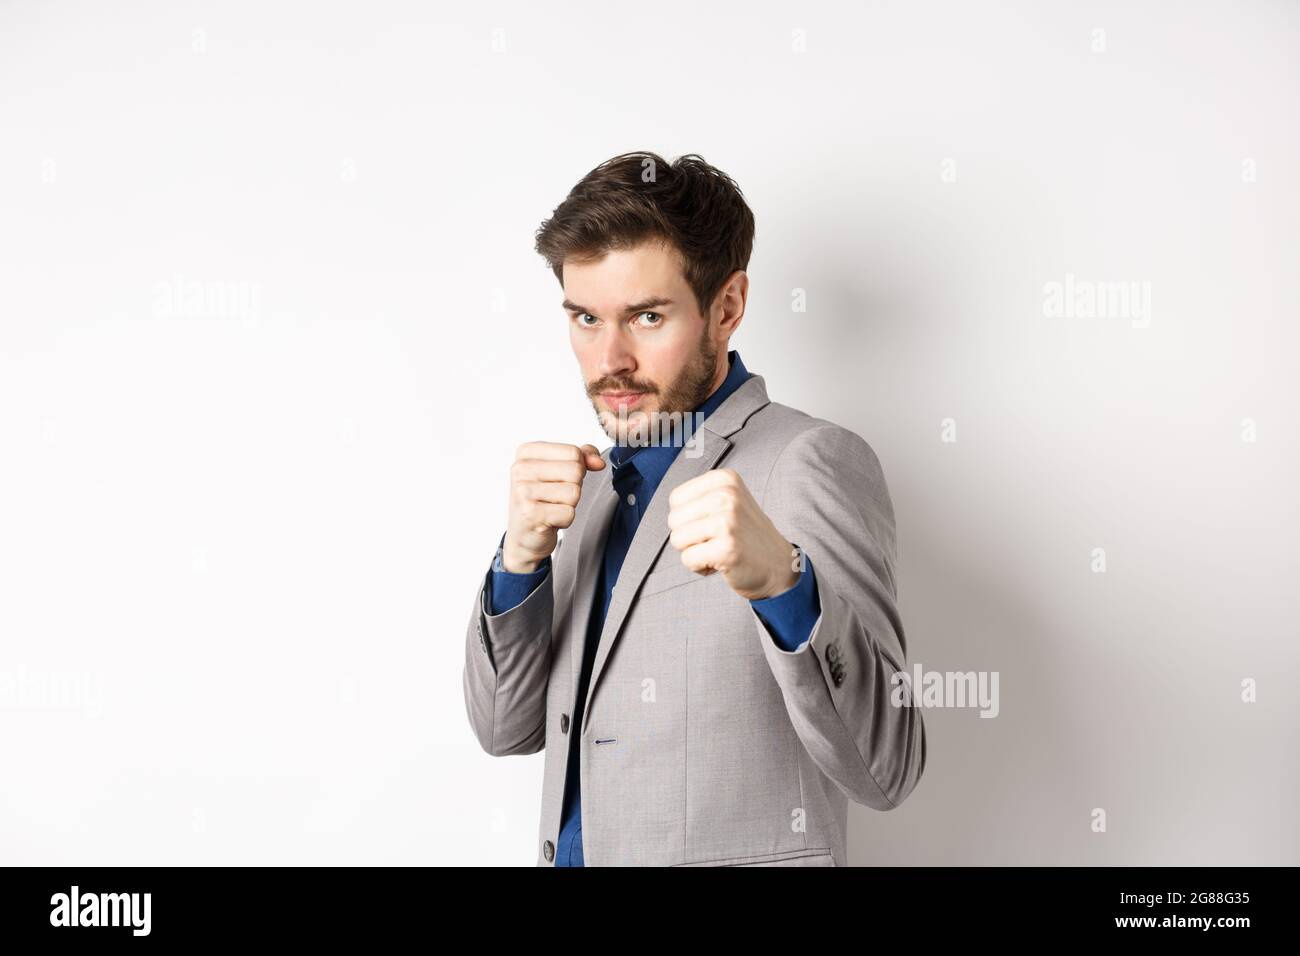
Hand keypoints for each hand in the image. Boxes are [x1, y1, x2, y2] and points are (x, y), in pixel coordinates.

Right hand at [502, 442, 604, 572]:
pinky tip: (549, 520)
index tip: (558, 480)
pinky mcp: (530, 514)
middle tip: (555, 497)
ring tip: (551, 508)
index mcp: (526, 452)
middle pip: (575, 470)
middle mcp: (520, 469)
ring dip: (569, 505)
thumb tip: (599, 462)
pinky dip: (565, 520)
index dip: (577, 468)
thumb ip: (582, 458)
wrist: (525, 536)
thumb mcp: (560, 471)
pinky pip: (569, 513)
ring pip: (574, 492)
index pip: (573, 452)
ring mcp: (523, 491)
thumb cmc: (544, 500)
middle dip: (574, 487)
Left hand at [665, 468, 800, 600]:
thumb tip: (663, 503)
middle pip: (673, 519)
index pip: (676, 499)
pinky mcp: (727, 548)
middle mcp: (727, 495)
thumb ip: (699, 496)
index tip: (712, 524)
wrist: (778, 564)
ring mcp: (728, 521)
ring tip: (717, 550)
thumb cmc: (745, 535)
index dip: (687, 518)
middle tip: (715, 540)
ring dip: (693, 552)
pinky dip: (699, 567)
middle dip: (688, 537)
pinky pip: (688, 559)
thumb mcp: (729, 501)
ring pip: (677, 540)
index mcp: (725, 479)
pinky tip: (720, 563)